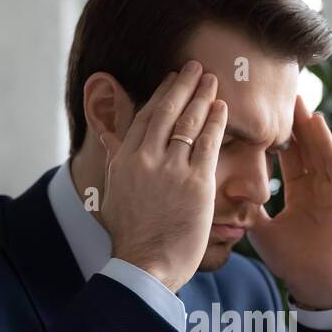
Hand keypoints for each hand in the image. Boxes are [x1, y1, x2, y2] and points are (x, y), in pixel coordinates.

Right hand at [98, 61, 227, 292]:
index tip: (172, 80)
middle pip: (167, 110)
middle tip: (196, 66)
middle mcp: (146, 159)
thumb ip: (115, 161)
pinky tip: (222, 108)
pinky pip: (209, 143)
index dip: (161, 94)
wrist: (146, 264)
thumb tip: (109, 138)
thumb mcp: (112, 193)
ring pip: (189, 122)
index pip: (145, 117)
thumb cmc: (131, 236)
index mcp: (125, 160)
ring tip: (213, 80)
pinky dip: (216, 122)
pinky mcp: (197, 183)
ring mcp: (172, 169)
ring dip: (202, 96)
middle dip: (184, 84)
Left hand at [247, 94, 331, 308]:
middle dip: (292, 122)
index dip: (274, 137)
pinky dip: (325, 142)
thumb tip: (224, 194)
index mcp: (298, 194)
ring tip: (296, 98)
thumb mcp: (261, 230)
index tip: (260, 115)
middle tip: (279, 93)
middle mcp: (316, 187)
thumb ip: (248, 210)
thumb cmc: (290, 261)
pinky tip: (315, 122)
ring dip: (308, 124)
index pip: (286, 157)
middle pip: (304, 147)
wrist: (314, 282)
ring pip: (318, 149)